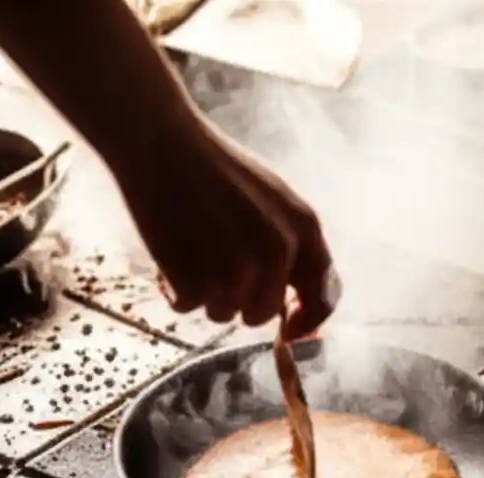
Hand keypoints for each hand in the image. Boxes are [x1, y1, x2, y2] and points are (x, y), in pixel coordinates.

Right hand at [116, 119, 339, 339]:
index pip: (322, 297)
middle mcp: (278, 253)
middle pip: (263, 313)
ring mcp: (237, 269)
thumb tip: (297, 298)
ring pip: (224, 313)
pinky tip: (169, 255)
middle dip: (240, 299)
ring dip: (204, 292)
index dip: (306, 320)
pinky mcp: (196, 279)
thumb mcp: (274, 198)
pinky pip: (188, 307)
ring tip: (191, 250)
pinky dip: (174, 289)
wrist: (161, 143)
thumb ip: (292, 244)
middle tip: (214, 266)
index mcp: (305, 230)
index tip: (289, 327)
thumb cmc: (213, 167)